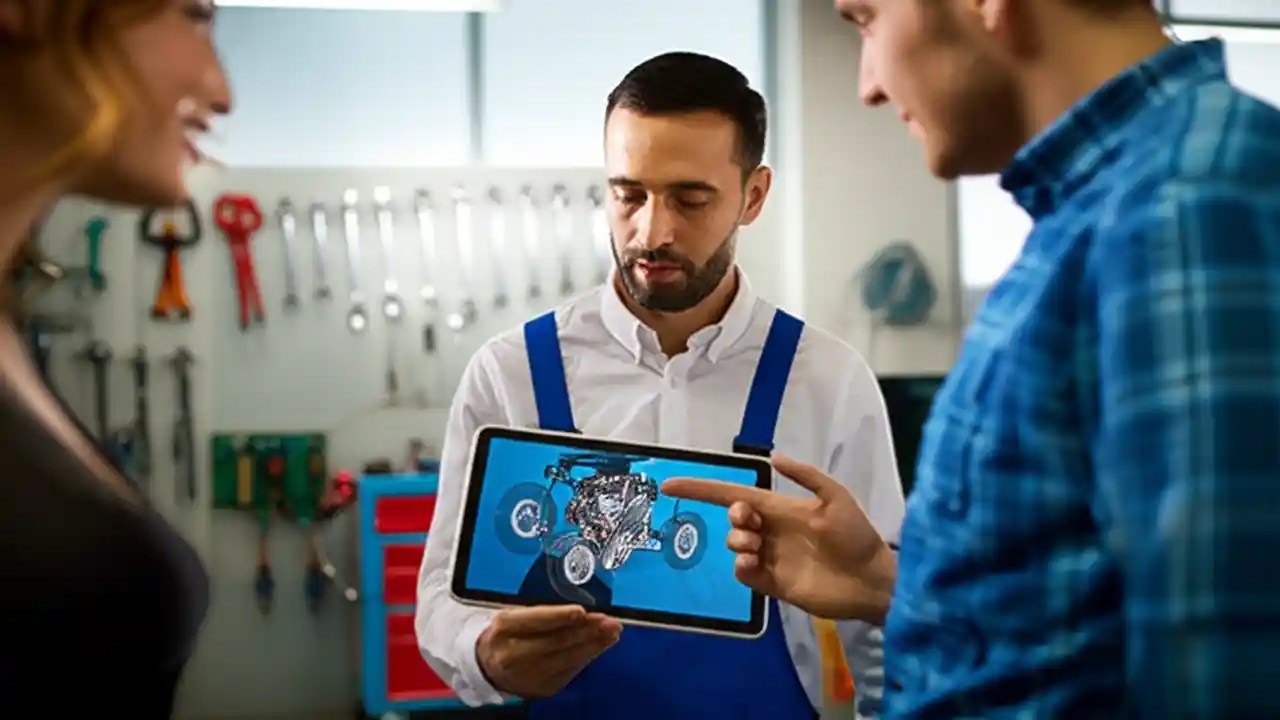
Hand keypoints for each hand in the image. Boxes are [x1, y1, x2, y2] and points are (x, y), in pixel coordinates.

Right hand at [476, 605, 621, 698]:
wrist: (488, 667)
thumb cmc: (508, 635)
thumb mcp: (516, 616)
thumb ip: (545, 615)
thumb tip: (581, 614)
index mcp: (504, 629)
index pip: (536, 621)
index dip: (560, 617)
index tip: (582, 611)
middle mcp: (514, 655)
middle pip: (557, 641)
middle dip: (587, 630)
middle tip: (608, 621)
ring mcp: (529, 675)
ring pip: (568, 658)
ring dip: (594, 644)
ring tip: (612, 632)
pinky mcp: (543, 688)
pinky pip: (571, 670)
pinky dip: (587, 656)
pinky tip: (599, 645)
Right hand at [661, 453, 895, 623]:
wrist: (871, 580)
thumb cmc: (855, 536)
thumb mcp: (835, 497)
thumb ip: (805, 476)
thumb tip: (772, 457)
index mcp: (781, 509)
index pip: (735, 495)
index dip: (703, 489)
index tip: (671, 485)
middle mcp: (771, 531)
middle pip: (733, 519)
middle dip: (733, 517)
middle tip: (750, 524)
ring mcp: (770, 558)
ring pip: (735, 545)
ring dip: (737, 541)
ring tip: (754, 547)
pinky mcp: (772, 584)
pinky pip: (744, 574)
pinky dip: (741, 566)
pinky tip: (752, 564)